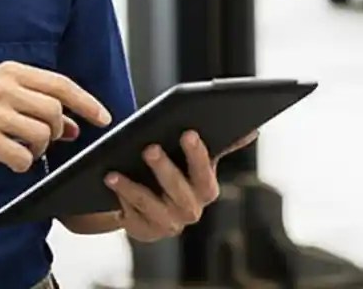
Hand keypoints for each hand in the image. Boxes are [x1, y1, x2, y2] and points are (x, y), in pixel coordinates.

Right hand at [0, 61, 111, 175]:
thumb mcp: (4, 102)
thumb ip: (39, 108)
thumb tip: (77, 126)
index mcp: (9, 72)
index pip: (60, 84)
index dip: (87, 102)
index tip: (104, 118)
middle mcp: (2, 87)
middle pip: (55, 110)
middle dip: (57, 130)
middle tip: (46, 139)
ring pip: (43, 134)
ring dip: (40, 148)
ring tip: (24, 148)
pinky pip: (24, 156)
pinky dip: (23, 163)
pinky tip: (10, 160)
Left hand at [105, 130, 257, 242]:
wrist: (148, 202)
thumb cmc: (176, 171)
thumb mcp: (196, 158)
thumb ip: (221, 144)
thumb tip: (253, 130)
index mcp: (207, 189)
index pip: (205, 172)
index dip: (197, 155)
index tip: (188, 133)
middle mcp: (191, 211)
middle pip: (178, 190)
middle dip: (164, 168)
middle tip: (150, 147)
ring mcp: (167, 224)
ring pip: (150, 205)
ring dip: (133, 187)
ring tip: (115, 169)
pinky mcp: (144, 232)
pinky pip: (131, 215)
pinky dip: (120, 197)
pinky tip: (109, 180)